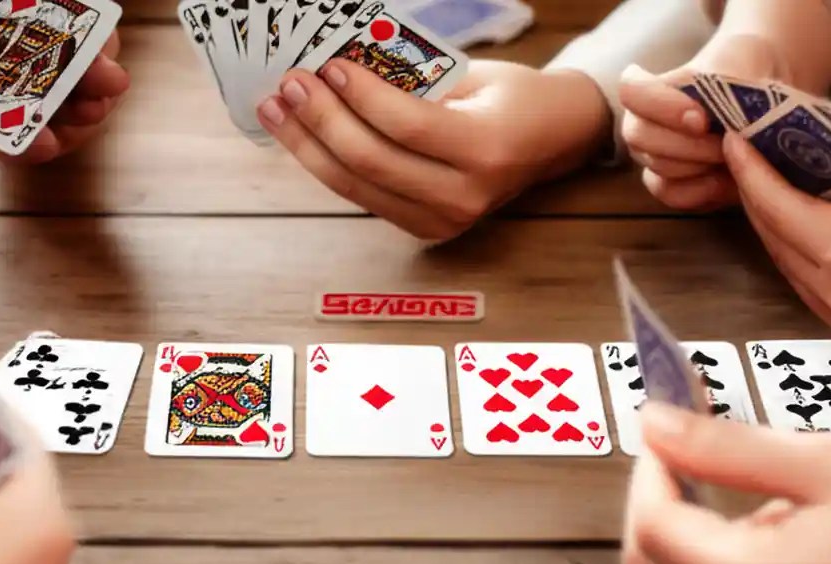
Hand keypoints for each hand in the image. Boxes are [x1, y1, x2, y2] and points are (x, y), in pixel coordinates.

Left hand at [257, 59, 608, 241]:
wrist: (551, 142)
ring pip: (357, 186)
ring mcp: (444, 221)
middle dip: (322, 120)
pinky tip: (301, 137)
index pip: (408, 127)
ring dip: (309, 146)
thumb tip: (339, 67)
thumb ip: (413, 80)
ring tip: (279, 110)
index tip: (329, 66)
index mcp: (487, 150)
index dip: (362, 97)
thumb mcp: (474, 77)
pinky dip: (326, 165)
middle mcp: (465, 196)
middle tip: (291, 85)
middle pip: (373, 161)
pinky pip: (363, 196)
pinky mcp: (425, 230)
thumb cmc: (511, 98)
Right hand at [619, 33, 786, 209]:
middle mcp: (640, 123)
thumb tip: (713, 107)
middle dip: (688, 143)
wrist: (756, 114)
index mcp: (647, 88)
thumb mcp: (743, 58)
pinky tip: (725, 177)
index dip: (661, 106)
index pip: (630, 91)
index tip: (701, 118)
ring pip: (658, 166)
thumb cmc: (744, 79)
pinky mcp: (667, 186)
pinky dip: (701, 189)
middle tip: (726, 141)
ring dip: (699, 163)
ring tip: (732, 152)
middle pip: (639, 136)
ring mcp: (649, 158)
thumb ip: (730, 65)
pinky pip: (671, 193)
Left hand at [622, 403, 830, 563]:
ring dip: (692, 522)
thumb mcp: (821, 461)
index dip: (649, 468)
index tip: (665, 423)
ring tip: (759, 477)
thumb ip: (723, 446)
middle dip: (658, 496)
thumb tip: (655, 425)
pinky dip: (724, 549)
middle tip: (686, 442)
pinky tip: (782, 514)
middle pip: (651, 561)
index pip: (652, 527)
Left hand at [724, 122, 830, 351]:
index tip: (733, 143)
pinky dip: (805, 263)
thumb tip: (789, 135)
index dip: (748, 171)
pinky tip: (804, 232)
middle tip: (748, 161)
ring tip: (772, 192)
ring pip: (789, 271)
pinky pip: (815, 294)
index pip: (771, 206)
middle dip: (757, 198)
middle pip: (773, 240)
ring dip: (777, 232)